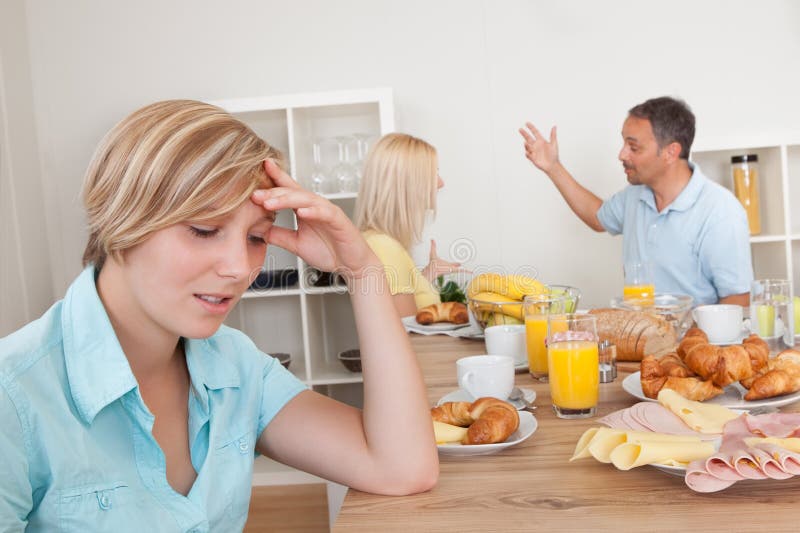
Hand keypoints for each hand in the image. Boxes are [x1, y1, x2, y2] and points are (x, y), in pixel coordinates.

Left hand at [252, 160, 377, 279]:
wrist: (351, 266)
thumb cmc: (329, 252)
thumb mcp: (296, 244)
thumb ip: (279, 235)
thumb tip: (258, 230)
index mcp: (304, 209)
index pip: (288, 190)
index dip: (275, 178)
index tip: (261, 167)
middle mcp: (315, 207)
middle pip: (292, 193)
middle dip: (273, 192)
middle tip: (255, 194)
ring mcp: (327, 211)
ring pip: (305, 199)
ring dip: (286, 200)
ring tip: (269, 202)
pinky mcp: (339, 220)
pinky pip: (325, 213)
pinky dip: (313, 211)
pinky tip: (301, 212)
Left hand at [421, 239, 469, 282]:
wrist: (433, 268)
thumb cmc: (432, 263)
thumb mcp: (433, 252)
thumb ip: (433, 246)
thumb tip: (432, 240)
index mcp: (446, 264)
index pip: (453, 264)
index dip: (456, 263)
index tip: (459, 263)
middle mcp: (450, 267)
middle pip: (456, 267)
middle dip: (459, 266)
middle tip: (463, 265)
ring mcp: (452, 269)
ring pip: (461, 270)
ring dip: (466, 271)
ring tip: (471, 271)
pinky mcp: (454, 270)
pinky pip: (462, 271)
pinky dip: (467, 271)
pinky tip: (471, 271)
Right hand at [519, 122, 558, 173]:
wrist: (552, 165)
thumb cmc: (554, 155)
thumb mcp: (554, 144)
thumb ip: (553, 135)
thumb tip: (554, 127)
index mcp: (541, 141)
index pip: (535, 132)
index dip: (531, 128)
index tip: (526, 123)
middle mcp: (536, 145)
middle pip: (528, 138)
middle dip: (524, 133)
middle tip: (520, 129)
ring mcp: (533, 151)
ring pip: (527, 146)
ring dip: (526, 145)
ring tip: (526, 143)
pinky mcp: (532, 157)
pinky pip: (528, 154)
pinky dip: (527, 153)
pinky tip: (529, 152)